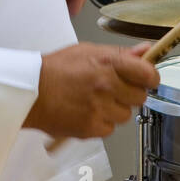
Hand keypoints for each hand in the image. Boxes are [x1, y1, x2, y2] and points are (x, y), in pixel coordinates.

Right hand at [24, 42, 158, 138]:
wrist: (29, 91)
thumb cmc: (55, 70)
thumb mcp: (88, 52)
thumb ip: (120, 54)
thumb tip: (145, 51)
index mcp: (108, 63)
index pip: (148, 74)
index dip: (150, 78)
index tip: (146, 79)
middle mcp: (106, 85)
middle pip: (140, 97)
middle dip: (129, 94)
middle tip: (112, 90)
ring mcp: (99, 108)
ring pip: (125, 115)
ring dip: (115, 110)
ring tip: (94, 101)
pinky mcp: (91, 128)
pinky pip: (109, 129)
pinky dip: (101, 123)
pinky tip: (86, 112)